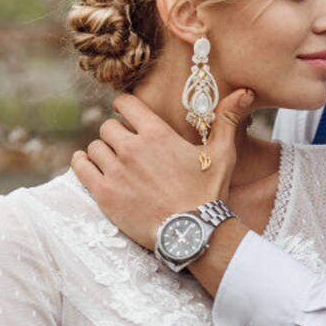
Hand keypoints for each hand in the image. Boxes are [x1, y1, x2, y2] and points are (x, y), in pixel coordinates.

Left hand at [71, 86, 254, 249]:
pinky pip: (80, 167)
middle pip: (108, 127)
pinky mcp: (104, 194)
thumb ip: (228, 119)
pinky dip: (82, 164)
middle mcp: (132, 148)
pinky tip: (88, 165)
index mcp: (157, 134)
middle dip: (115, 134)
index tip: (128, 116)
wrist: (191, 234)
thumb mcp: (223, 154)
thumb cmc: (209, 194)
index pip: (125, 104)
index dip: (125, 108)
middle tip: (125, 148)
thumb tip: (245, 91)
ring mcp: (115, 171)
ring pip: (94, 147)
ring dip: (101, 152)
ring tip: (112, 163)